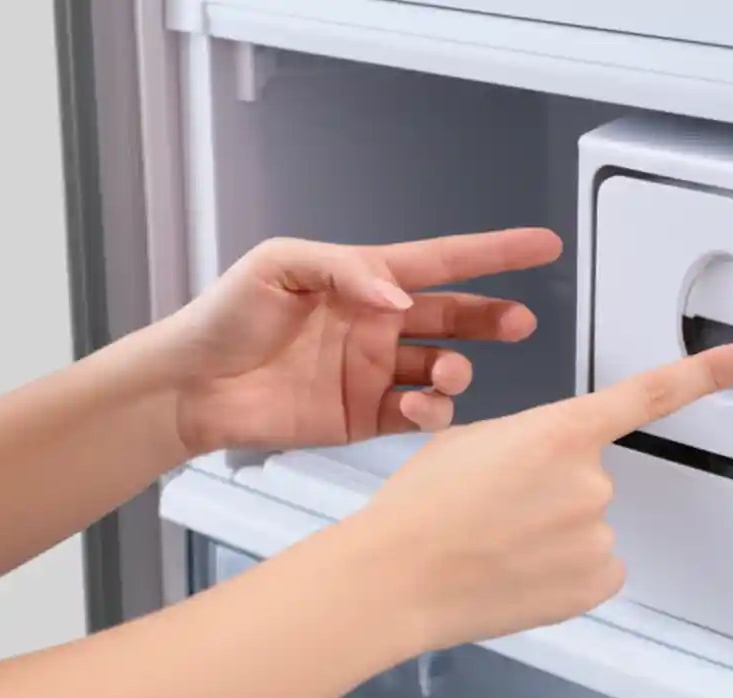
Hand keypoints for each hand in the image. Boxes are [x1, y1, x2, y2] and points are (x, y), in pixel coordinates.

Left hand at [162, 229, 561, 453]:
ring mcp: (374, 372)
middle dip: (493, 318)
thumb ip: (347, 270)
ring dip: (458, 371)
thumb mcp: (280, 264)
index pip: (443, 261)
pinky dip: (432, 413)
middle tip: (519, 323)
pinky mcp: (365, 416)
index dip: (495, 253)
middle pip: (456, 317)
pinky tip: (420, 406)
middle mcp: (377, 325)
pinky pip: (418, 415)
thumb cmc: (224, 316)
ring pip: (444, 369)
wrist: (192, 386)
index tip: (541, 246)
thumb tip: (398, 297)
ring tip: (446, 374)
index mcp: (365, 280)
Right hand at [362, 342, 732, 650]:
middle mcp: (591, 482)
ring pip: (588, 525)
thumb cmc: (420, 509)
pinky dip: (563, 570)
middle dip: (552, 487)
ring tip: (498, 542)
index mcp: (559, 431)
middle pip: (590, 475)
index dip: (706, 373)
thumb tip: (545, 458)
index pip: (650, 393)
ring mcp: (597, 535)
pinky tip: (520, 570)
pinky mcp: (596, 583)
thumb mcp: (468, 439)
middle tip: (498, 505)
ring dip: (554, 532)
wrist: (396, 577)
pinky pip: (594, 567)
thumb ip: (527, 437)